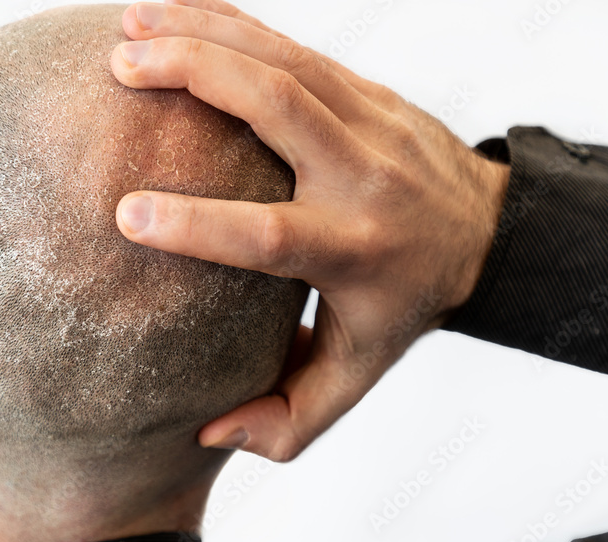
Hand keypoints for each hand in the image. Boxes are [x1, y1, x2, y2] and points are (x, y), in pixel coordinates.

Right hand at [110, 0, 510, 461]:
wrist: (487, 233)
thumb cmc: (404, 307)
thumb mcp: (357, 375)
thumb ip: (289, 420)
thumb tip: (208, 433)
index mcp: (354, 252)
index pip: (270, 234)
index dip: (199, 225)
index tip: (128, 214)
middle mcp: (363, 177)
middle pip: (280, 108)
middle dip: (197, 76)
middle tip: (121, 66)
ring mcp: (368, 122)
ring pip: (284, 61)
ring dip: (204, 33)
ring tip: (128, 25)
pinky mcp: (365, 91)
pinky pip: (294, 46)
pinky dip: (231, 22)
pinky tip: (175, 11)